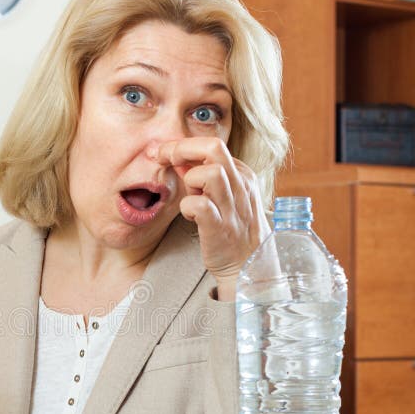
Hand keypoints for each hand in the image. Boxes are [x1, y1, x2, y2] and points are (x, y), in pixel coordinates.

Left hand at [152, 137, 269, 298]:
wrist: (249, 267)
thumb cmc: (232, 230)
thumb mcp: (224, 197)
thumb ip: (203, 176)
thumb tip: (178, 157)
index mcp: (242, 175)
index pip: (212, 145)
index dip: (184, 148)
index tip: (166, 155)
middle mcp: (241, 187)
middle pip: (214, 147)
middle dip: (182, 149)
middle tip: (166, 161)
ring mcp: (232, 207)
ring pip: (210, 173)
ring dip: (190, 181)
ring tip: (190, 196)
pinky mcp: (220, 228)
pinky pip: (199, 204)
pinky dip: (187, 206)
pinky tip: (190, 215)